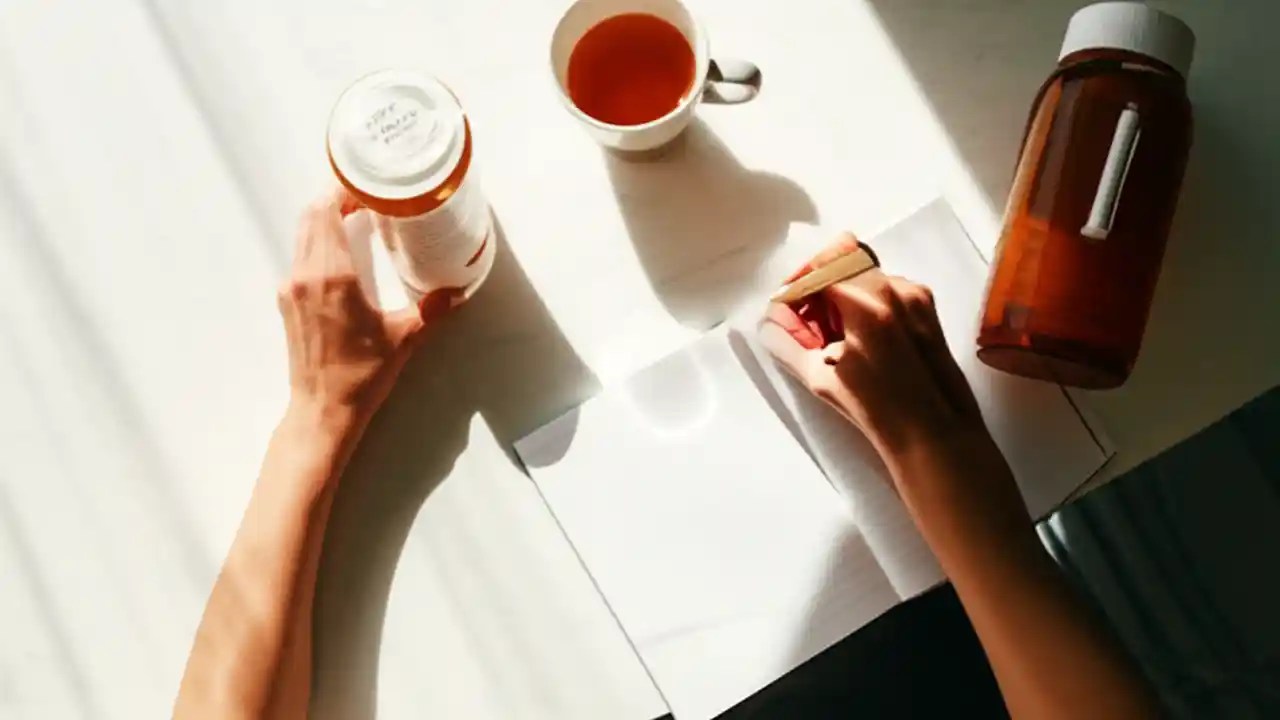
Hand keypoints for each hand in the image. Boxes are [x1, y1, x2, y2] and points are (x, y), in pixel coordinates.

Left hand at [278, 188, 456, 423]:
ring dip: (324, 221)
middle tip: (365, 195)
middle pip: (310, 217)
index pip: (326, 212)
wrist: (322, 411)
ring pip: (302, 235)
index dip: (342, 191)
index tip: (367, 184)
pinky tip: (342, 252)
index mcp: (331, 275)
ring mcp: (290, 288)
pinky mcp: (286, 302)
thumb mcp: (403, 338)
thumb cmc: (361, 375)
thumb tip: (459, 291)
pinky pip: (300, 257)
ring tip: (355, 217)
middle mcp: (304, 275)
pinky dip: (318, 243)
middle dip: (334, 199)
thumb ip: (431, 310)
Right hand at [758, 233, 1030, 547]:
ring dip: (843, 295)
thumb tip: (770, 325)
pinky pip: (888, 292)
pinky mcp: (928, 312)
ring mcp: (918, 297)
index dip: (797, 283)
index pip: (821, 265)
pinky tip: (859, 341)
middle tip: (805, 318)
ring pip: (867, 275)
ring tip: (832, 335)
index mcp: (868, 301)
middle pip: (845, 261)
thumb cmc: (879, 411)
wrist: (935, 435)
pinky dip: (866, 306)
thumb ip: (789, 344)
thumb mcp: (822, 378)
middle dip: (819, 285)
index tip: (786, 304)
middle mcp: (897, 288)